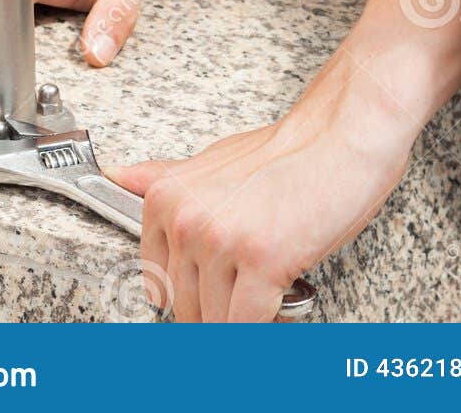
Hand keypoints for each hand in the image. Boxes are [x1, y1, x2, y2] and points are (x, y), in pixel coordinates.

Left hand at [107, 51, 418, 322]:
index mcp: (167, 198)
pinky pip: (245, 326)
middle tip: (253, 283)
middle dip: (221, 309)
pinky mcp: (261, 260)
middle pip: (186, 309)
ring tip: (271, 283)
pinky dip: (264, 326)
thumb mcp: (214, 160)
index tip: (217, 287)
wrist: (343, 134)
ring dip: (244, 318)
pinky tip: (280, 300)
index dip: (194, 292)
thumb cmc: (290, 152)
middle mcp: (186, 219)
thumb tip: (116, 175)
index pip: (158, 285)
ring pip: (215, 323)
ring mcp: (221, 240)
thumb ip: (166, 179)